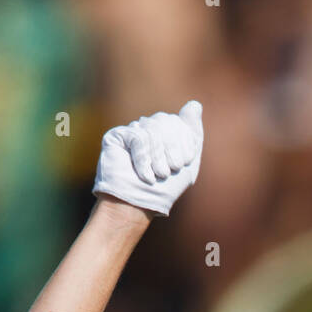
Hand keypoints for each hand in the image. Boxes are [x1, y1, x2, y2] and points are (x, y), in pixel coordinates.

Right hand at [92, 101, 202, 216]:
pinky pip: (137, 136)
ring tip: (157, 175)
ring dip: (158, 157)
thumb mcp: (187, 165)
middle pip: (166, 121)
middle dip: (172, 149)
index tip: (181, 164)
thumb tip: (195, 104)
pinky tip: (144, 175)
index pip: (179, 122)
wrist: (137, 207)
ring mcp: (132, 131)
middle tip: (168, 172)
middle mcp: (149, 130)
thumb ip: (193, 135)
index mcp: (165, 134)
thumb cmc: (163, 191)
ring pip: (152, 127)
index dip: (184, 143)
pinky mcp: (116, 137)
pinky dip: (144, 158)